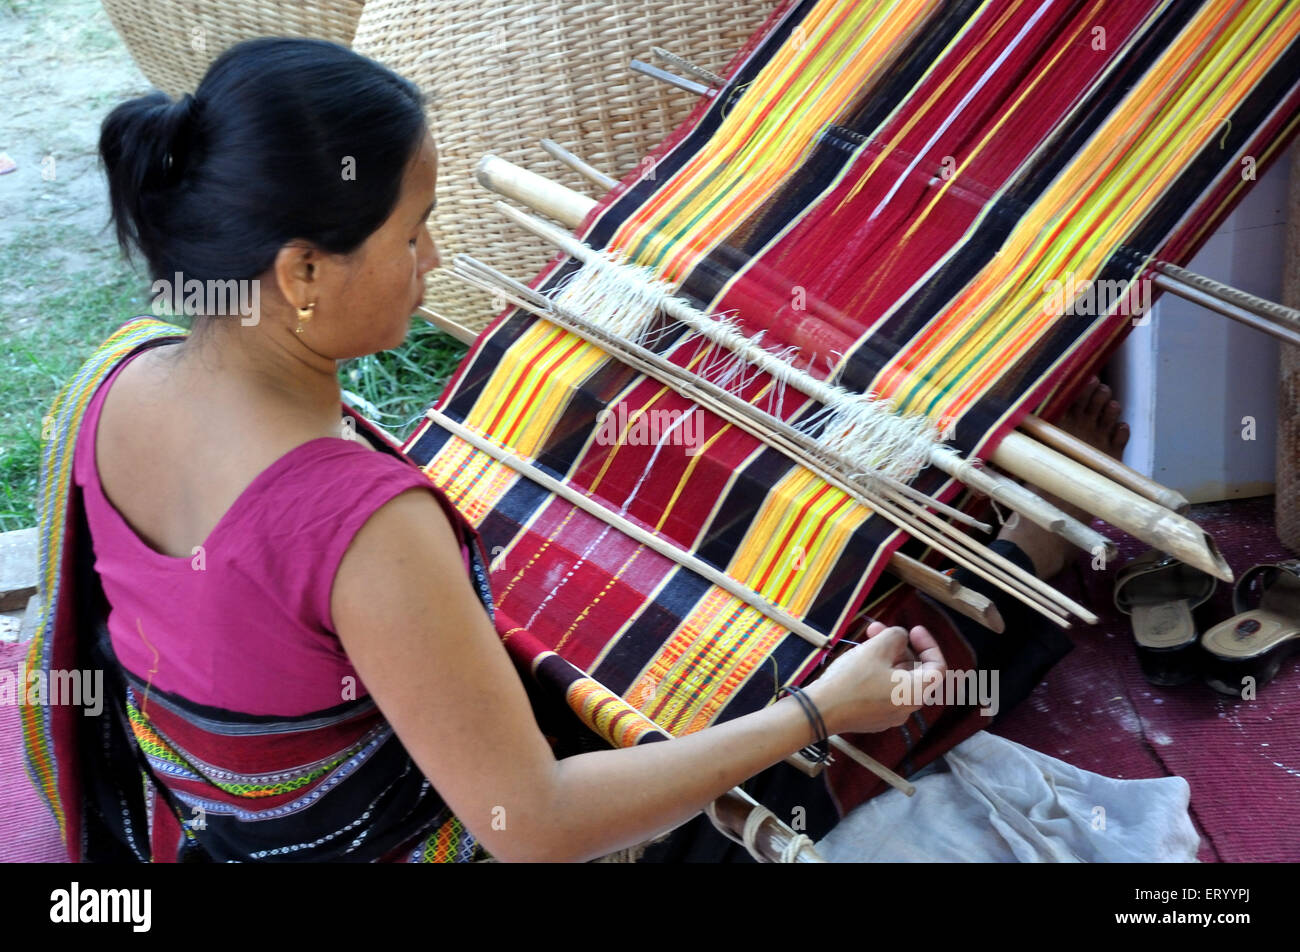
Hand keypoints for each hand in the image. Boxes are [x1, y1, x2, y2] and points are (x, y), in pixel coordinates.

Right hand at [803, 621, 946, 735]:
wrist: (820, 711)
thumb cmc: (852, 679)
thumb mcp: (876, 649)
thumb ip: (896, 637)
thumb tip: (900, 638)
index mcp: (917, 692)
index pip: (937, 667)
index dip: (928, 644)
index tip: (913, 630)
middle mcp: (908, 708)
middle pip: (913, 671)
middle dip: (897, 647)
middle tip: (876, 629)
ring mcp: (890, 715)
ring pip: (896, 680)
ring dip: (885, 658)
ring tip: (863, 642)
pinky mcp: (873, 718)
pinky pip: (883, 692)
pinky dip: (877, 674)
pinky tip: (858, 663)